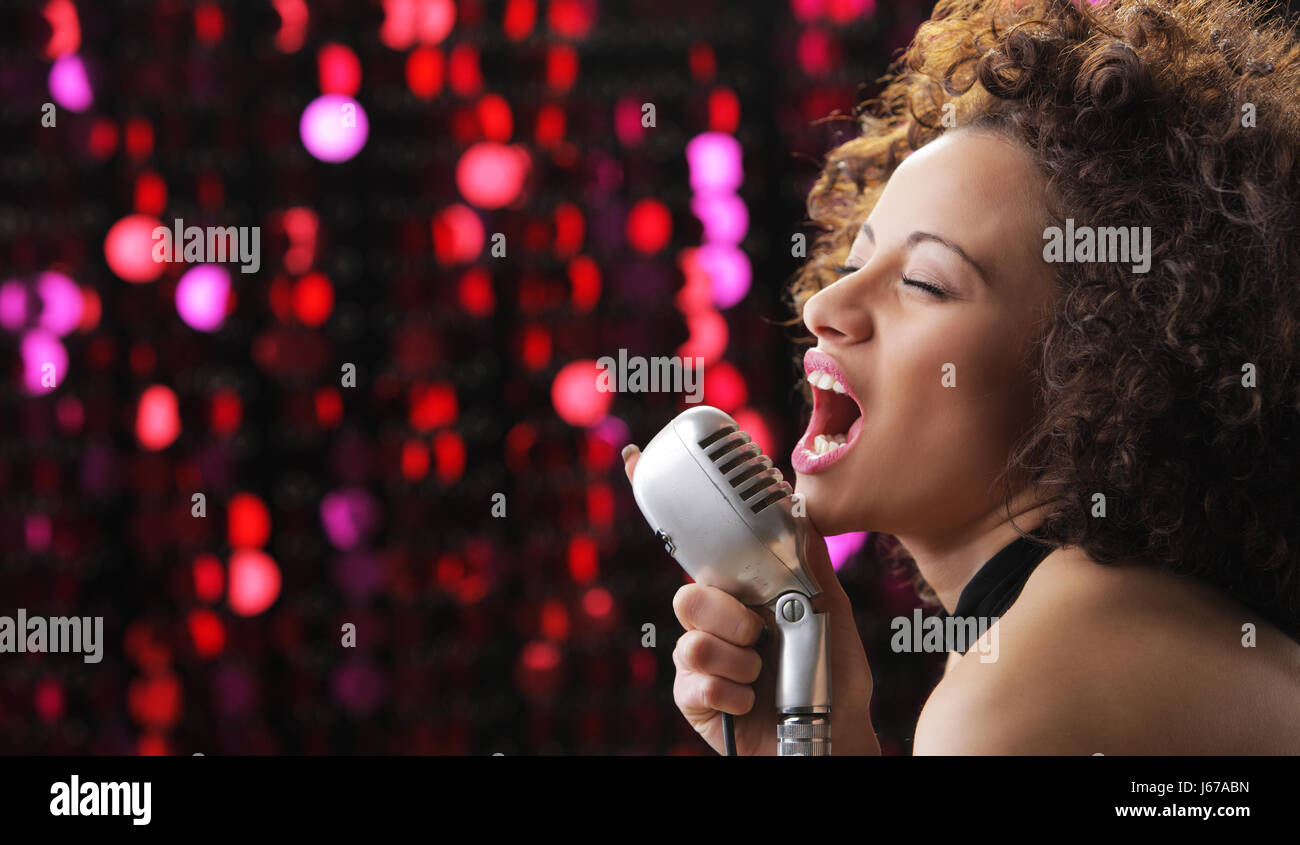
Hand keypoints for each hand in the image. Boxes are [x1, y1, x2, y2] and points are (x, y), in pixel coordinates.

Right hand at [623, 443, 882, 755]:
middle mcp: (714, 621)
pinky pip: (693, 681)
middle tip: (758, 631)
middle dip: (725, 614)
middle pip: (686, 595)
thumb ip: (810, 563)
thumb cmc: (833, 674)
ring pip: (689, 640)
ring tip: (762, 671)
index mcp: (739, 591)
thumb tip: (798, 507)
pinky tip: (752, 700)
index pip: (694, 548)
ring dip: (737, 660)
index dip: (659, 507)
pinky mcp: (693, 698)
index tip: (632, 459)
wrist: (835, 733)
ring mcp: (700, 661)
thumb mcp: (831, 609)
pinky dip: (733, 692)